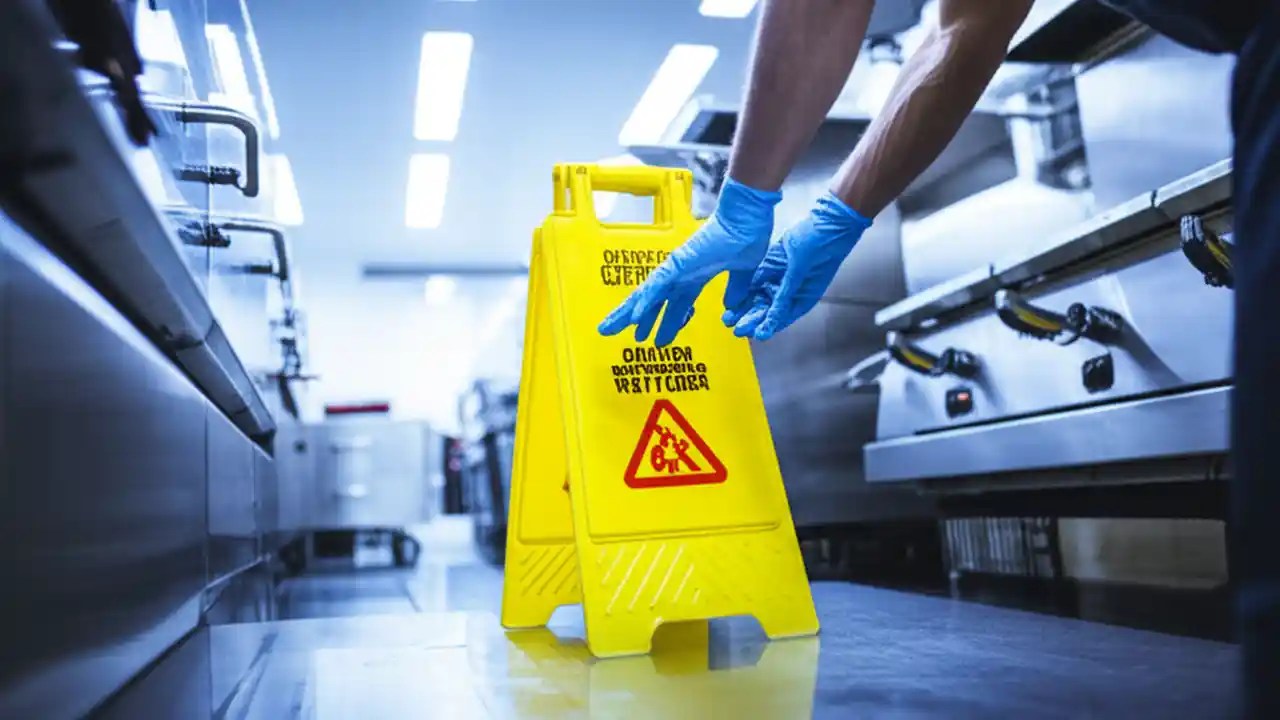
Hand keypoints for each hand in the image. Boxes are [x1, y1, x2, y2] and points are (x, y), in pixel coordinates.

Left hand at [597, 178, 780, 346]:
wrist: (749, 216)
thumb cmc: (748, 235)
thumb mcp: (743, 273)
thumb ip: (735, 289)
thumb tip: (730, 305)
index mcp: (696, 276)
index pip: (675, 304)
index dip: (666, 321)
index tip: (657, 338)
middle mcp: (682, 274)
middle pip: (654, 302)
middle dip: (640, 320)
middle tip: (624, 336)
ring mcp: (677, 268)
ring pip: (647, 294)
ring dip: (628, 312)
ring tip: (609, 328)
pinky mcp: (679, 263)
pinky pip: (659, 285)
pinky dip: (646, 300)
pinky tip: (634, 316)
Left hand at [722, 192, 870, 339]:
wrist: (827, 220)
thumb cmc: (822, 247)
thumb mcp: (798, 274)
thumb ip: (783, 296)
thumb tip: (772, 319)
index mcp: (802, 297)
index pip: (781, 317)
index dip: (765, 326)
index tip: (751, 334)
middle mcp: (791, 289)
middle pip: (767, 308)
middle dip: (750, 318)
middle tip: (732, 325)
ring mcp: (783, 276)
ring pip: (760, 295)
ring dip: (745, 305)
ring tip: (729, 315)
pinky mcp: (776, 262)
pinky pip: (759, 278)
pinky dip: (748, 287)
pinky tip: (735, 296)